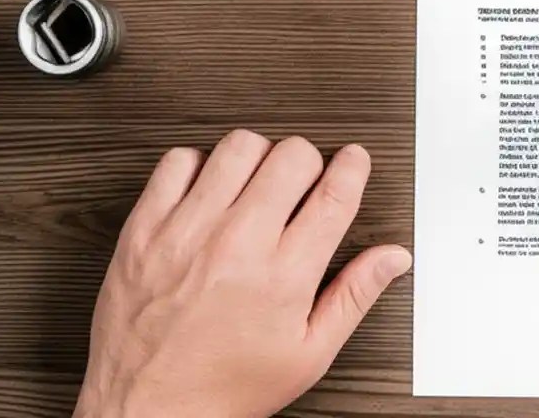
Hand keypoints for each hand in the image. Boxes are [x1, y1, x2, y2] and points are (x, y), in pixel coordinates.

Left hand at [74, 130, 410, 417]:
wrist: (145, 408)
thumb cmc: (225, 386)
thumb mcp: (308, 353)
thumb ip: (355, 295)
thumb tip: (393, 258)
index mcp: (284, 276)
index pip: (334, 194)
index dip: (354, 166)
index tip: (354, 160)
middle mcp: (237, 245)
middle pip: (293, 157)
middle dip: (310, 162)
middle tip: (304, 182)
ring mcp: (187, 232)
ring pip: (240, 147)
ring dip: (259, 157)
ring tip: (257, 183)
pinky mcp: (145, 229)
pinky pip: (177, 162)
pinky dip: (200, 166)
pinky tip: (209, 192)